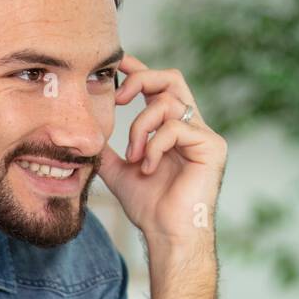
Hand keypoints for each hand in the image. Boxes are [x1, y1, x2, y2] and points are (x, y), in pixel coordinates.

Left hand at [97, 55, 227, 252]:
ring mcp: (204, 135)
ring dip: (141, 126)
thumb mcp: (119, 171)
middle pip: (171, 78)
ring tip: (133, 156)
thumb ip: (109, 149)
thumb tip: (87, 134)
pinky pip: (176, 127)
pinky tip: (147, 167)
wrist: (166, 235)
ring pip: (168, 103)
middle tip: (118, 97)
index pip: (158, 88)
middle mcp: (192, 126)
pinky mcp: (212, 146)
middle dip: (141, 80)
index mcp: (173, 129)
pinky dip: (154, 145)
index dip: (139, 70)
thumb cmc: (149, 208)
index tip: (117, 62)